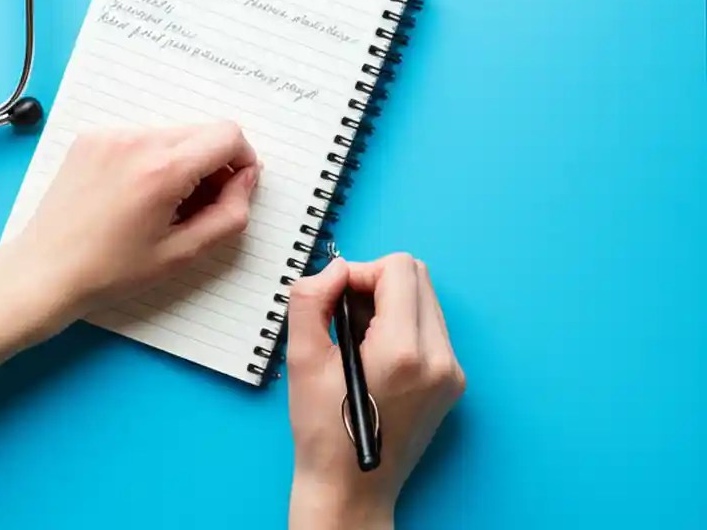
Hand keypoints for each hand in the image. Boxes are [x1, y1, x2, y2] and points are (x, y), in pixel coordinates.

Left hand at [0, 123, 259, 349]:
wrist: (45, 272)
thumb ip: (229, 214)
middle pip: (201, 130)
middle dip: (213, 163)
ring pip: (172, 133)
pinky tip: (135, 196)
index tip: (234, 189)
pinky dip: (150, 158)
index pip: (228, 135)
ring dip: (182, 161)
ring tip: (163, 205)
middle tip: (199, 206)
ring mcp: (109, 136)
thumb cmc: (110, 272)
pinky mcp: (90, 140)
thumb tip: (246, 179)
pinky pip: (139, 137)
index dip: (242, 161)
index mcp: (162, 168)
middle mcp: (135, 140)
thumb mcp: (182, 253)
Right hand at [286, 254, 464, 529]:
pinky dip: (402, 325)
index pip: (398, 268)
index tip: (335, 297)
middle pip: (418, 277)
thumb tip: (334, 270)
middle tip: (344, 315)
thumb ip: (311, 300)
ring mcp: (451, 372)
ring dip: (390, 303)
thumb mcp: (302, 359)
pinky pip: (431, 328)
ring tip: (357, 338)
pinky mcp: (453, 382)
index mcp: (403, 351)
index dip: (359, 272)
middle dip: (376, 283)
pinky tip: (374, 355)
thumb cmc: (323, 432)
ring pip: (426, 300)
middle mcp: (439, 358)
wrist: (352, 487)